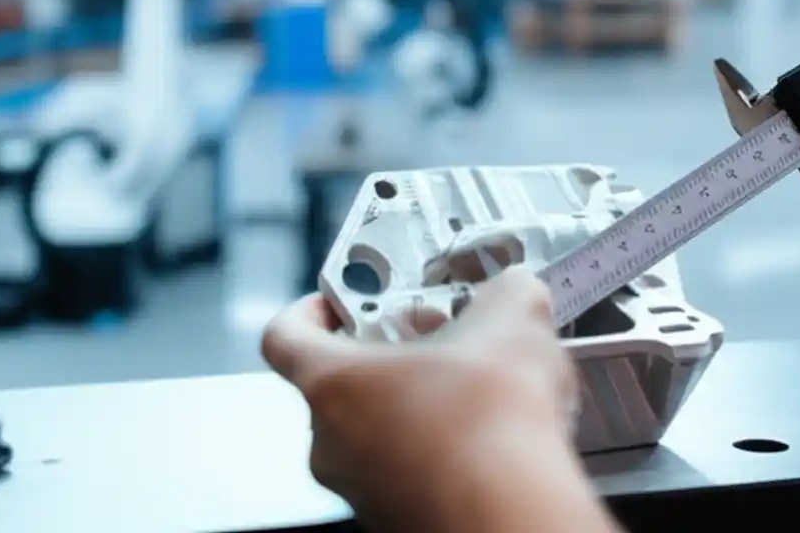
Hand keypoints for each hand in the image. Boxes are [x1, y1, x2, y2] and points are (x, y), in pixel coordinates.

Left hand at [261, 266, 618, 532]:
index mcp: (333, 383)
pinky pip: (411, 478)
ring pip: (378, 438)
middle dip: (390, 363)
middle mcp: (332, 444)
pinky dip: (443, 458)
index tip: (333, 305)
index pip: (285, 337)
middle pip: (340, 391)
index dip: (307, 313)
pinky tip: (495, 444)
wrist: (515, 512)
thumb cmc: (490, 425)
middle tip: (437, 346)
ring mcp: (364, 491)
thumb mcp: (512, 319)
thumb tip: (515, 291)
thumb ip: (505, 293)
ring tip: (482, 398)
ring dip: (419, 413)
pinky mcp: (401, 522)